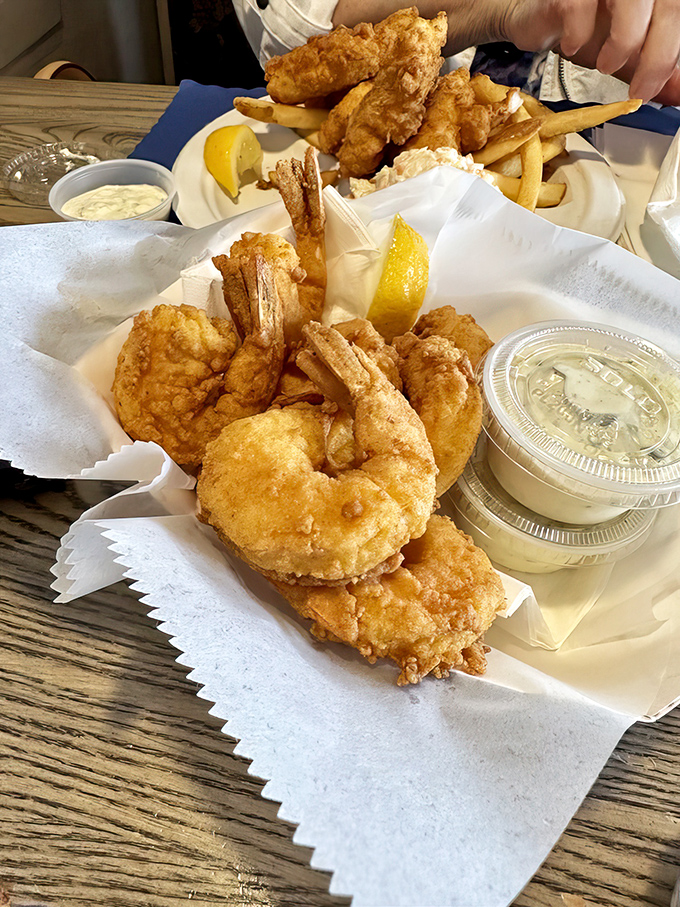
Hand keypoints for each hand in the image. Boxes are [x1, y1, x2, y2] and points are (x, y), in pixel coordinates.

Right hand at [501, 0, 679, 102]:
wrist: (536, 16)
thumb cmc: (581, 24)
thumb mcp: (626, 51)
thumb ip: (652, 65)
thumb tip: (677, 92)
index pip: (677, 15)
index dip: (669, 55)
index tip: (652, 87)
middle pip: (668, 6)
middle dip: (657, 57)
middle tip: (639, 89)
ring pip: (632, 0)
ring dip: (623, 42)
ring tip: (606, 65)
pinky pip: (580, 7)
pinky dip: (579, 32)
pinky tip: (574, 44)